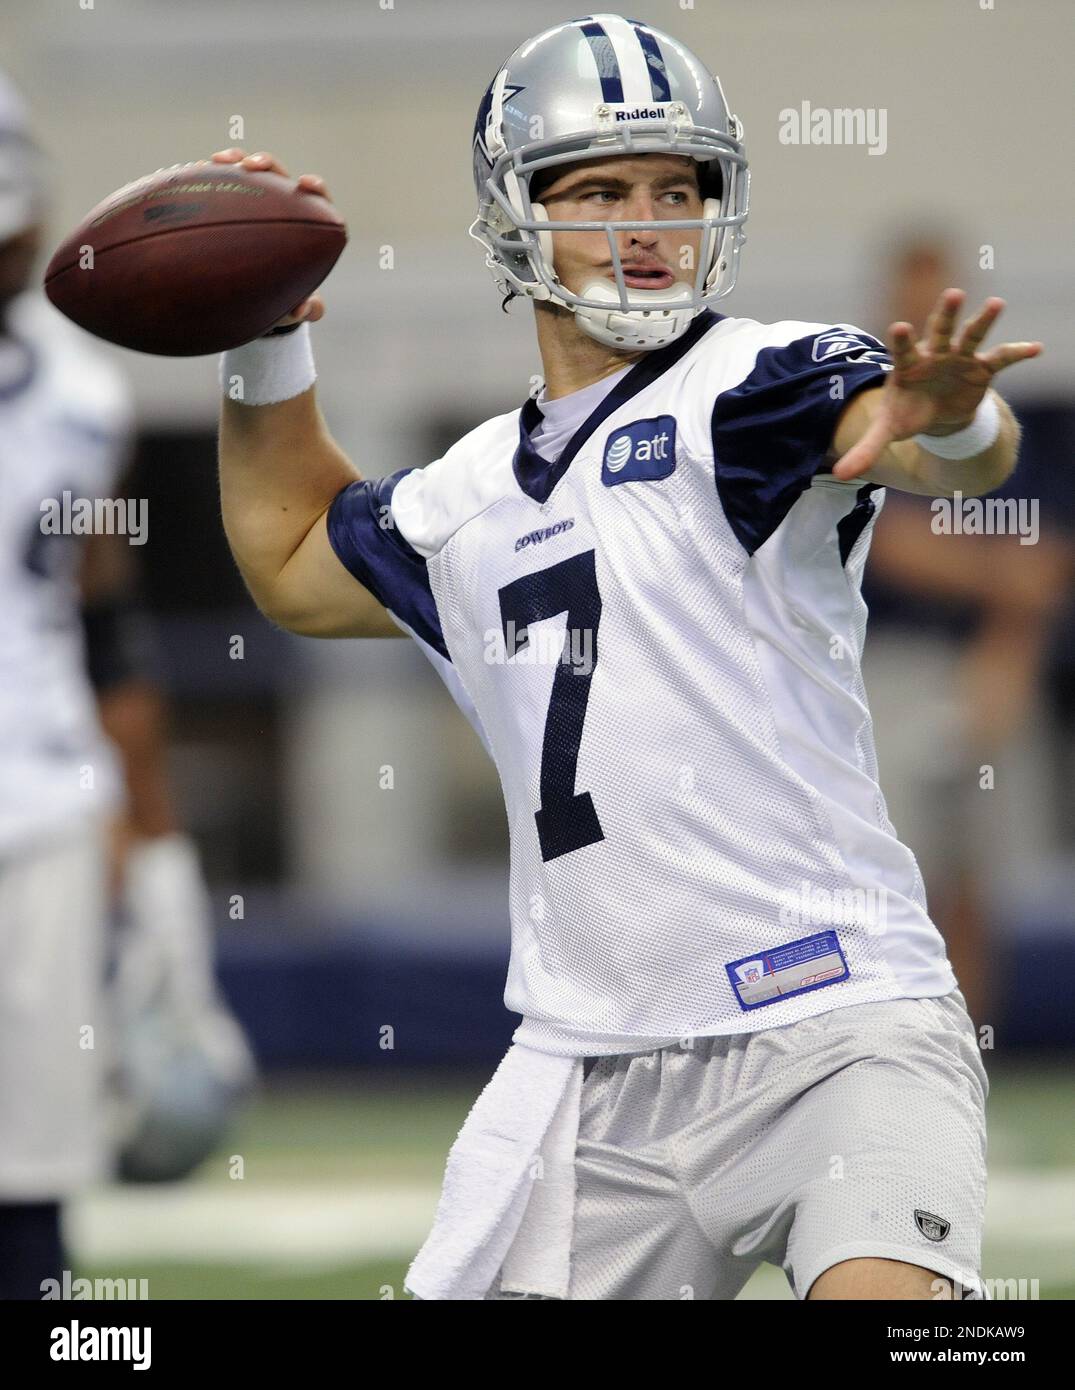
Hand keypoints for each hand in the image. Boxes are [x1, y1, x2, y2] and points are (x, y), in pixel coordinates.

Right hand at [211, 148, 329, 330]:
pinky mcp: (228, 200)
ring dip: (234, 160)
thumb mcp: (291, 306)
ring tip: (217, 161)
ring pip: (246, 170)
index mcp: (304, 224)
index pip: (316, 198)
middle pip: (277, 174)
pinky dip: (207, 175)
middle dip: (265, 164)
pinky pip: (218, 181)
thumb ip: (305, 308)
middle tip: (252, 167)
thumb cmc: (280, 298)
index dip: (314, 188)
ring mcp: (253, 200)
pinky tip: (192, 174)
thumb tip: (302, 311)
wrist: (252, 298)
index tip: (306, 184)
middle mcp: (280, 206)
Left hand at [832, 289, 1042, 480]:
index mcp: (908, 366)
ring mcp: (959, 358)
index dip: (903, 340)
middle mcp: (934, 355)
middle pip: (940, 331)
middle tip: (953, 294)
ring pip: (972, 336)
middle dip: (946, 314)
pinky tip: (1035, 349)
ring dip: (983, 321)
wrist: (936, 414)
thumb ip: (867, 448)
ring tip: (997, 304)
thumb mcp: (888, 431)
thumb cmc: (908, 413)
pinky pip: (1001, 358)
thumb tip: (840, 476)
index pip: (903, 350)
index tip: (900, 326)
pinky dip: (1017, 353)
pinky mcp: (981, 367)